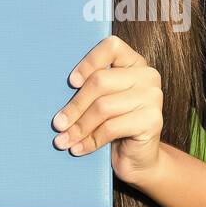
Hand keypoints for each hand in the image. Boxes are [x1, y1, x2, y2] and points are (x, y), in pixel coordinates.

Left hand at [51, 35, 163, 185]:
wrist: (137, 159)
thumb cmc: (113, 127)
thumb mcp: (101, 102)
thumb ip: (90, 89)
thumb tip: (52, 91)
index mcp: (134, 63)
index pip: (111, 47)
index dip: (88, 62)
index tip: (71, 82)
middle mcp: (147, 76)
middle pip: (100, 81)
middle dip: (75, 105)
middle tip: (57, 124)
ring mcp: (153, 97)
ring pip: (103, 107)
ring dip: (78, 127)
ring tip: (62, 140)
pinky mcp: (153, 120)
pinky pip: (111, 128)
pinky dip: (90, 141)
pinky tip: (78, 149)